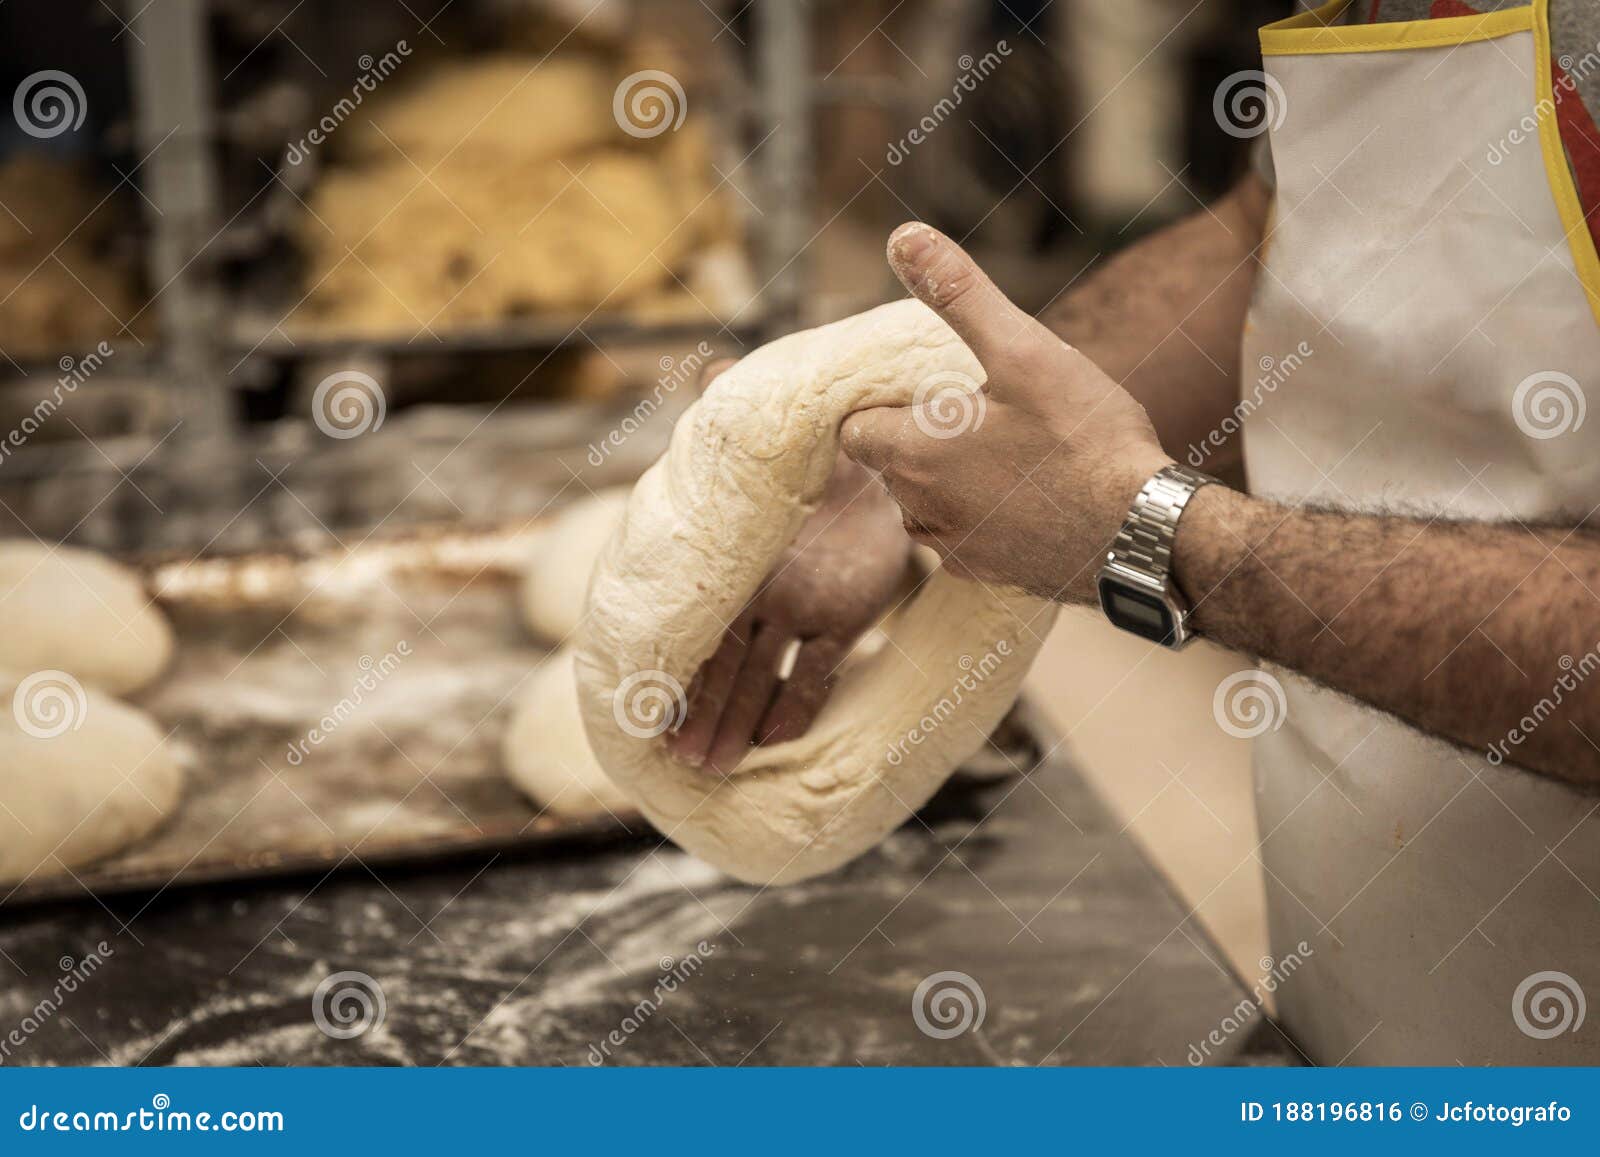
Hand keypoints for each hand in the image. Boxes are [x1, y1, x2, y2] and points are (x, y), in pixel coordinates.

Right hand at [666, 364, 911, 773]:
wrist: (893, 455)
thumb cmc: (822, 443)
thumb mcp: (784, 431)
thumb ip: (742, 411)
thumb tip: (711, 368)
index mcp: (737, 557)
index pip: (698, 616)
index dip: (674, 657)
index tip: (643, 702)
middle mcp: (761, 591)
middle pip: (724, 661)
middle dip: (702, 710)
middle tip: (681, 759)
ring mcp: (801, 609)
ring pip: (763, 676)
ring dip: (740, 719)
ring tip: (717, 764)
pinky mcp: (844, 617)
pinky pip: (818, 668)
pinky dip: (798, 703)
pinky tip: (777, 741)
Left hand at [840, 223, 1173, 603]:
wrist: (1144, 534)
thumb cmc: (1085, 441)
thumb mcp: (1024, 351)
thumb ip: (959, 296)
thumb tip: (905, 238)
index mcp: (913, 455)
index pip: (854, 430)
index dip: (880, 404)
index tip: (919, 387)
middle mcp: (919, 510)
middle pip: (890, 465)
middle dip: (918, 435)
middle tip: (975, 406)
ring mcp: (954, 550)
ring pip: (924, 504)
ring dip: (948, 477)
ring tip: (1005, 447)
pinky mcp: (990, 575)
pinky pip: (964, 537)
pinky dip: (981, 513)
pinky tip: (1028, 490)